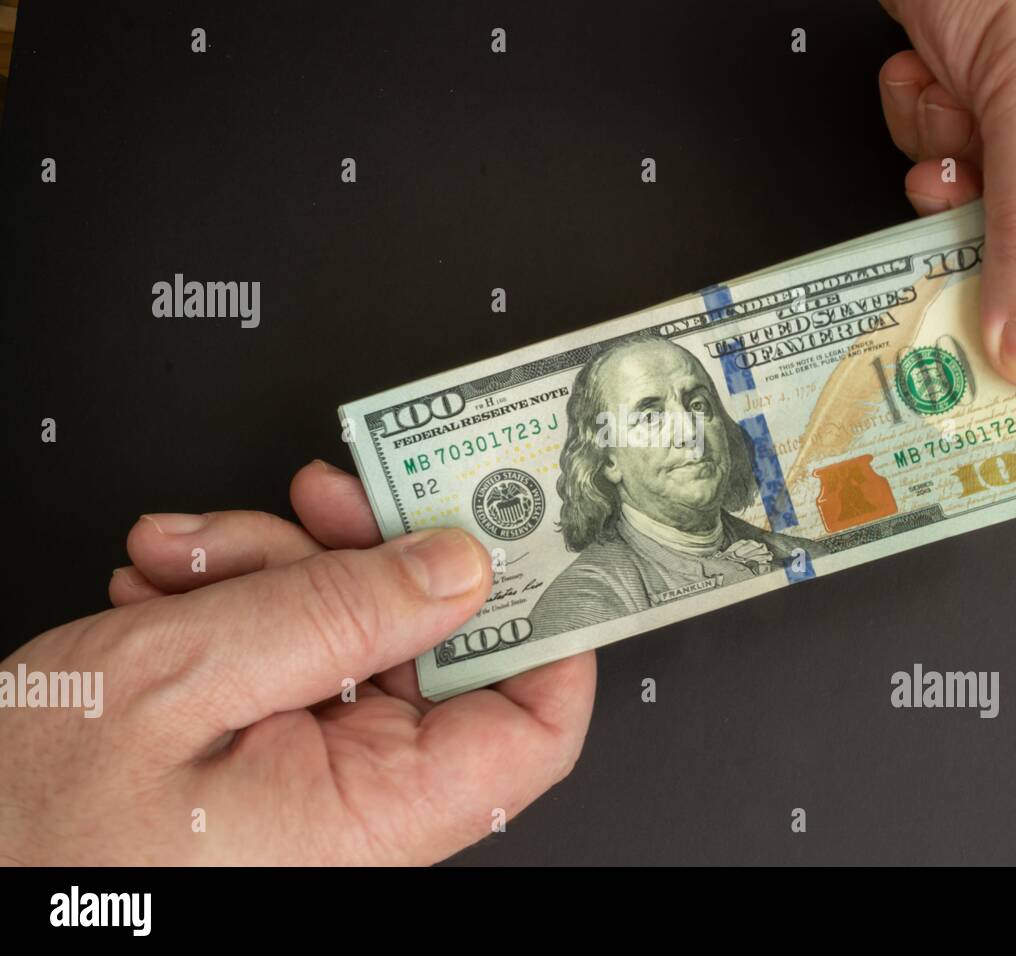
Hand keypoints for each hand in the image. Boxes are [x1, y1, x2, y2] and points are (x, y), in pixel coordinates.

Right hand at [0, 460, 595, 864]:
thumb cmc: (25, 821)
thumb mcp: (186, 677)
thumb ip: (337, 613)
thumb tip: (460, 566)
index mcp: (374, 814)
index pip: (533, 727)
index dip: (547, 627)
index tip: (526, 539)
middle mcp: (358, 806)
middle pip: (432, 648)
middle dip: (368, 557)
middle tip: (322, 499)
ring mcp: (312, 776)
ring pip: (352, 633)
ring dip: (275, 570)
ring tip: (183, 558)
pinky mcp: (266, 750)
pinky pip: (292, 655)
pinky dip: (236, 605)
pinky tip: (171, 591)